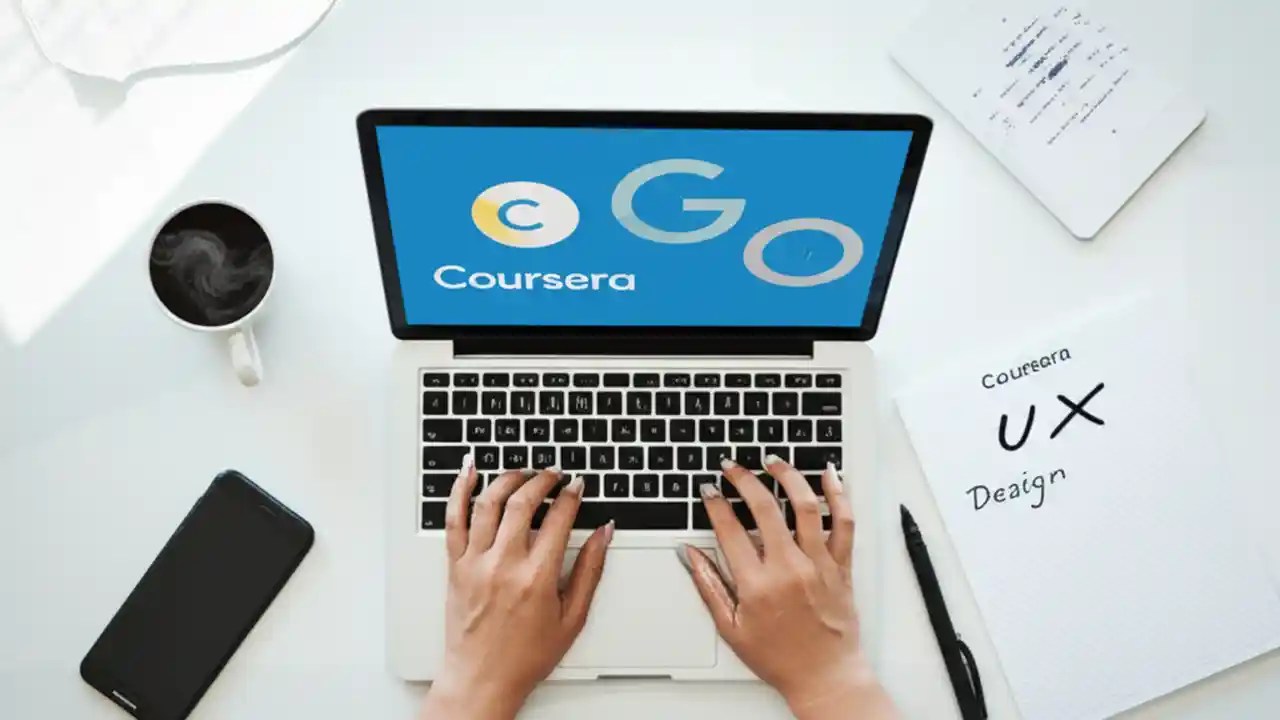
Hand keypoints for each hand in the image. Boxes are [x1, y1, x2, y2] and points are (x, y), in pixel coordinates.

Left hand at [420, 459, 614, 719]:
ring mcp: (475, 563)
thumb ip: (590, 571)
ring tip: (522, 473)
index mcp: (536, 578)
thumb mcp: (572, 617)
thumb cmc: (525, 656)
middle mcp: (504, 565)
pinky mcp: (455, 566)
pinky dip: (459, 491)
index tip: (577, 486)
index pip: (558, 519)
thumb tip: (603, 535)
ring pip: (488, 503)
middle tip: (553, 475)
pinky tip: (469, 472)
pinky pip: (453, 520)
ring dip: (508, 479)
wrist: (481, 679)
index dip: (571, 495)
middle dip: (542, 480)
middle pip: (523, 502)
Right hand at [680, 457, 896, 719]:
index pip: (730, 530)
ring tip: (774, 462)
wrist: (825, 676)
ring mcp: (818, 564)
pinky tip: (830, 475)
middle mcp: (789, 569)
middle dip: (744, 480)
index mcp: (757, 585)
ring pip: (806, 506)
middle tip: (733, 467)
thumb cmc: (779, 658)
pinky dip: (839, 495)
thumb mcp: (730, 628)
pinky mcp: (841, 566)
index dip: (716, 504)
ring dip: (788, 477)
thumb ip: (708, 586)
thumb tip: (690, 555)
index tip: (709, 490)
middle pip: (765, 508)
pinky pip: (844, 523)